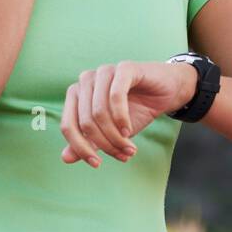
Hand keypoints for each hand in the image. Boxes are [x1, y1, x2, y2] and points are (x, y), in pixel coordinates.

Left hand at [60, 60, 198, 167]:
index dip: (80, 148)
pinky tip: (128, 129)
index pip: (68, 126)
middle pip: (84, 122)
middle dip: (105, 144)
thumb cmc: (136, 110)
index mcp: (77, 95)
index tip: (97, 164)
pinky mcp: (124, 67)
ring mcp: (104, 72)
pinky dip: (121, 118)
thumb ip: (88, 142)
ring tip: (129, 146)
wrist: (166, 92)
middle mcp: (86, 81)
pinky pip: (115, 96)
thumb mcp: (110, 132)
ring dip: (114, 135)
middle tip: (123, 155)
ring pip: (98, 112)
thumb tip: (65, 158)